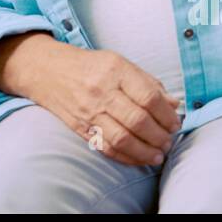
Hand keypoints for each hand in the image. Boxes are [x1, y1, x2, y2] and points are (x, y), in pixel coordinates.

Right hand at [27, 42, 183, 166]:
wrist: (47, 71)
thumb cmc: (89, 66)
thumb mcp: (119, 63)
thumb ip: (147, 82)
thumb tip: (174, 105)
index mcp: (115, 69)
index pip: (148, 96)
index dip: (166, 115)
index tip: (174, 123)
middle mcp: (101, 90)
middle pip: (138, 120)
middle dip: (159, 136)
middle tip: (168, 141)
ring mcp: (88, 110)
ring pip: (123, 138)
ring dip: (146, 151)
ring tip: (158, 154)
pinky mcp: (80, 127)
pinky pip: (106, 147)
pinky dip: (127, 157)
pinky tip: (139, 158)